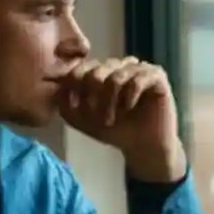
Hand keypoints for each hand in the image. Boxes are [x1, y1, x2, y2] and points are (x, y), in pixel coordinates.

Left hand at [56, 57, 186, 182]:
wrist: (144, 148)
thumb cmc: (115, 131)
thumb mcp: (82, 120)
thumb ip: (65, 104)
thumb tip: (56, 87)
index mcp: (102, 71)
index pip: (80, 67)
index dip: (74, 86)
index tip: (75, 107)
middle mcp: (119, 66)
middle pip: (96, 70)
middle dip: (91, 96)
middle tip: (94, 116)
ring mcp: (139, 69)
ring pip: (115, 75)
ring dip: (109, 101)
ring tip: (109, 120)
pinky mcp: (157, 76)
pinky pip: (137, 79)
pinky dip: (129, 96)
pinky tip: (128, 109)